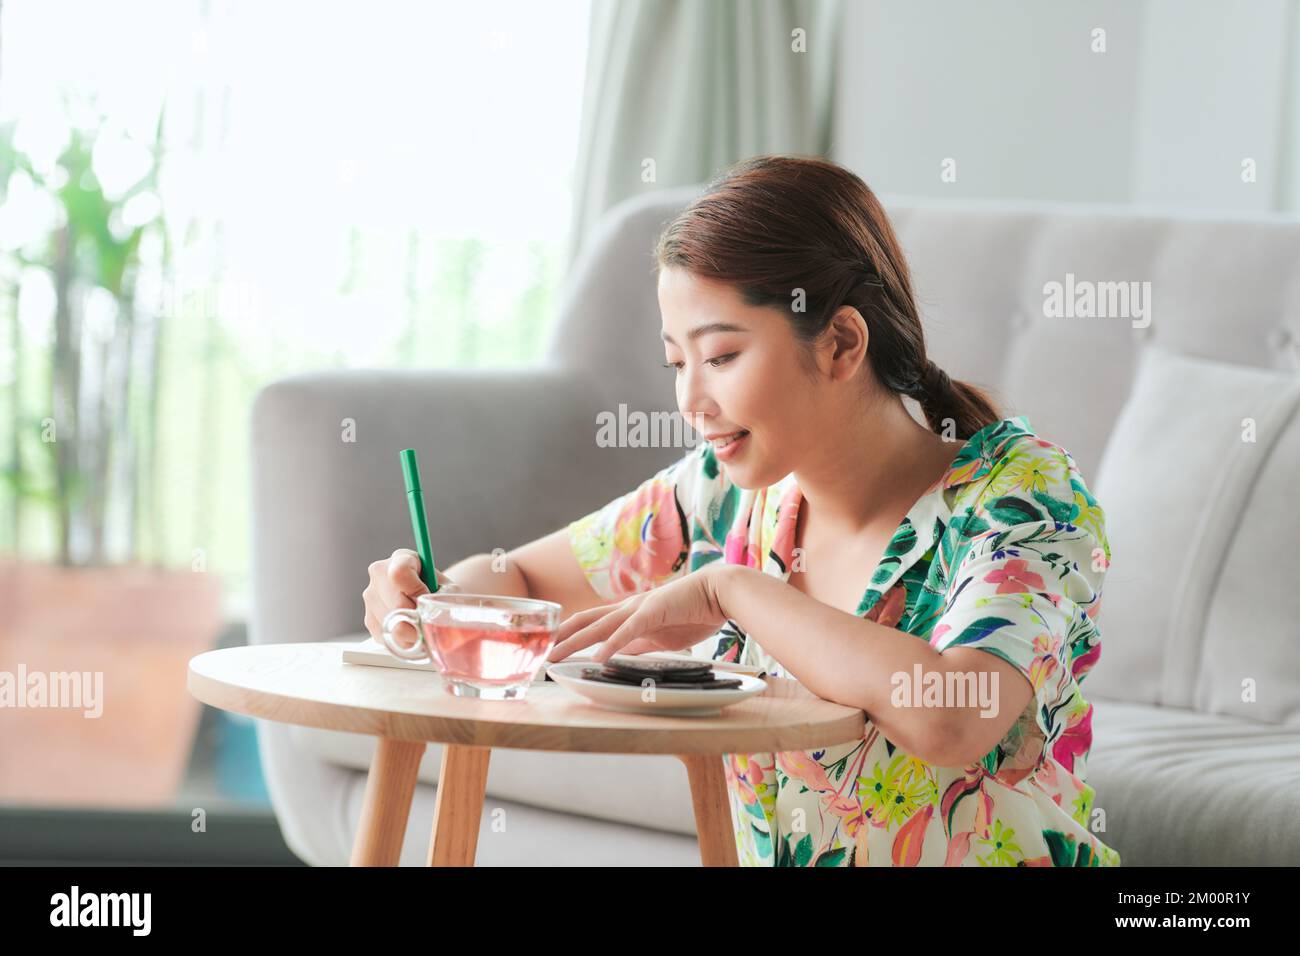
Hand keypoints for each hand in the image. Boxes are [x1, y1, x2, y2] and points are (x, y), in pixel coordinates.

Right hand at [362, 548, 460, 647]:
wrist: (426, 596)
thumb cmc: (438, 589)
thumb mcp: (448, 588)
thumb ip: (445, 597)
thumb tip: (436, 614)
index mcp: (400, 558)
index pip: (399, 573)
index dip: (417, 591)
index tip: (428, 598)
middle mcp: (379, 574)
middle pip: (396, 605)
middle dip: (418, 619)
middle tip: (430, 620)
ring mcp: (370, 597)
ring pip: (392, 625)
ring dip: (412, 633)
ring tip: (423, 624)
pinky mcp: (368, 618)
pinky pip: (387, 637)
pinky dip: (403, 640)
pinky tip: (411, 628)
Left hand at [546, 565, 730, 663]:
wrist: (718, 592)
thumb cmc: (694, 612)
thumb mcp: (661, 636)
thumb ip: (640, 643)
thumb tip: (621, 653)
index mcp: (629, 613)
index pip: (590, 623)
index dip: (569, 634)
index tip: (551, 648)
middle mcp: (628, 608)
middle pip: (584, 622)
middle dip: (560, 638)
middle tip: (538, 653)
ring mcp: (639, 608)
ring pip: (598, 626)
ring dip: (574, 642)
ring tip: (554, 655)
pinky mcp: (654, 612)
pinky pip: (628, 631)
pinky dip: (611, 644)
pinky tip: (598, 657)